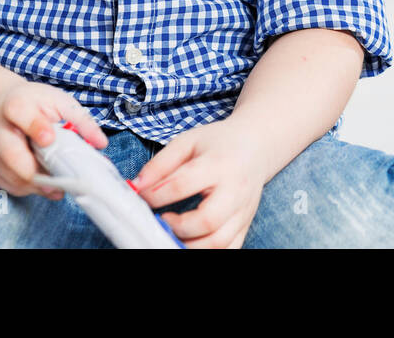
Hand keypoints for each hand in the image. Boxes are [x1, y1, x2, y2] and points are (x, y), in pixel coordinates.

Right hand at [0, 81, 108, 199]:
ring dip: (35, 185)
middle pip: (11, 154)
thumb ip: (81, 120)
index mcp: (15, 104)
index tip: (50, 140)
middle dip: (36, 171)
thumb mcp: (59, 102)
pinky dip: (27, 189)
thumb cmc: (36, 105)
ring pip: (10, 175)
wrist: (3, 107)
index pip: (20, 114)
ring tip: (56, 185)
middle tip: (59, 182)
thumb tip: (101, 143)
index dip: (35, 128)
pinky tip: (43, 184)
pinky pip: (7, 185)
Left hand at [130, 119, 269, 248]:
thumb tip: (137, 187)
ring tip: (173, 233)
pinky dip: (207, 252)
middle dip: (177, 227)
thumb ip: (160, 163)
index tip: (141, 195)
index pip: (183, 183)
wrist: (257, 146)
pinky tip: (190, 243)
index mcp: (219, 163)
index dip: (156, 194)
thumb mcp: (188, 142)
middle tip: (161, 220)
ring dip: (190, 245)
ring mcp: (243, 211)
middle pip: (207, 220)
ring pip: (219, 243)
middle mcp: (235, 190)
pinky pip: (230, 249)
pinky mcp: (246, 225)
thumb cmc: (218, 143)